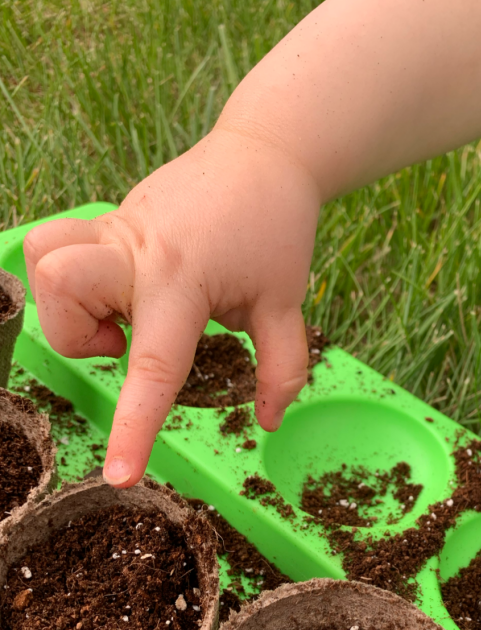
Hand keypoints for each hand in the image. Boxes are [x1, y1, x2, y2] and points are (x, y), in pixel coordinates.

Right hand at [24, 126, 319, 485]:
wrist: (263, 154)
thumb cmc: (276, 230)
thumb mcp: (287, 305)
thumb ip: (282, 368)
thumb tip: (270, 422)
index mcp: (185, 278)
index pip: (153, 365)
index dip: (133, 427)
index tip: (119, 476)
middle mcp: (138, 249)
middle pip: (58, 286)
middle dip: (74, 334)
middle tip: (125, 341)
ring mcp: (117, 228)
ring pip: (43, 258)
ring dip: (70, 306)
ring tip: (125, 315)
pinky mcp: (109, 220)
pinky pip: (62, 248)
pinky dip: (79, 282)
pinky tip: (127, 291)